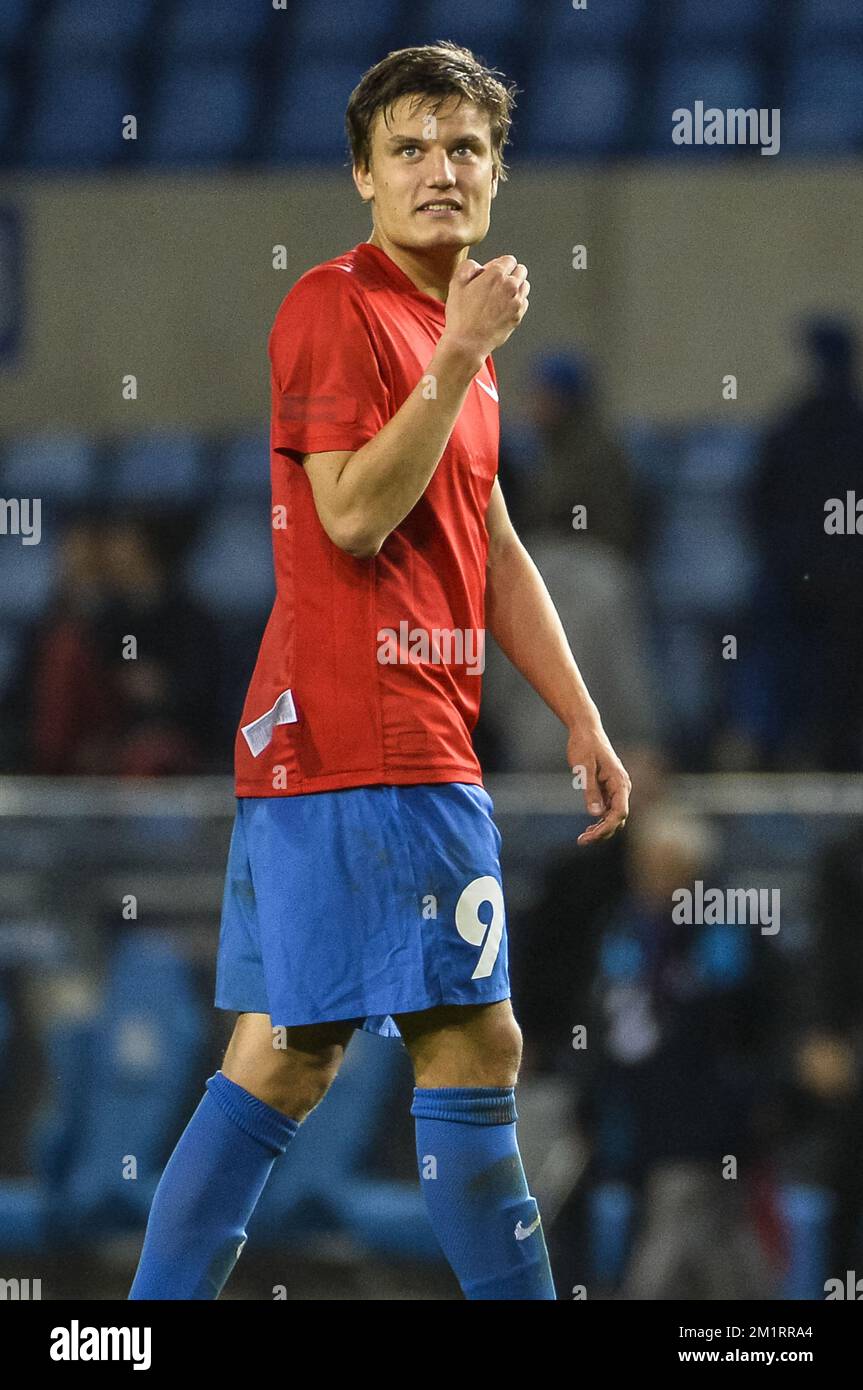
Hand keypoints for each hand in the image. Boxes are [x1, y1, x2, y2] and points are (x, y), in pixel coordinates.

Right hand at [443, 254, 529, 360]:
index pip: (509, 260)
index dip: (498, 265)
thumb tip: (480, 266)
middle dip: (510, 274)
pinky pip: (524, 302)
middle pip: (521, 270)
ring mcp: (516, 302)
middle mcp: (510, 286)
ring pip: (525, 286)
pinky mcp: (518, 316)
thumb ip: (469, 266)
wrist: (467, 343)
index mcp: (496, 274)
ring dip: (516, 287)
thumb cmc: (460, 315)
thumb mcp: (456, 283)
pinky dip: (516, 302)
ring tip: (500, 296)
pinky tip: (503, 308)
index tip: (490, 274)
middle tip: (497, 285)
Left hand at [568, 726, 630, 844]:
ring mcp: (616, 789)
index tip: (590, 836)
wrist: (585, 729)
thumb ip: (590, 790)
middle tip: (582, 841)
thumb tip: (596, 814)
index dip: (606, 827)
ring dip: (601, 829)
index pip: (620, 812)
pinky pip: (608, 810)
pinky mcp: (609, 789)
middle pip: (618, 818)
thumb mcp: (584, 768)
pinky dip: (599, 821)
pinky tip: (588, 829)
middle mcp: (622, 787)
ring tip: (583, 838)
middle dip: (602, 832)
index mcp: (620, 782)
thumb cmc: (584, 745)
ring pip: (613, 816)